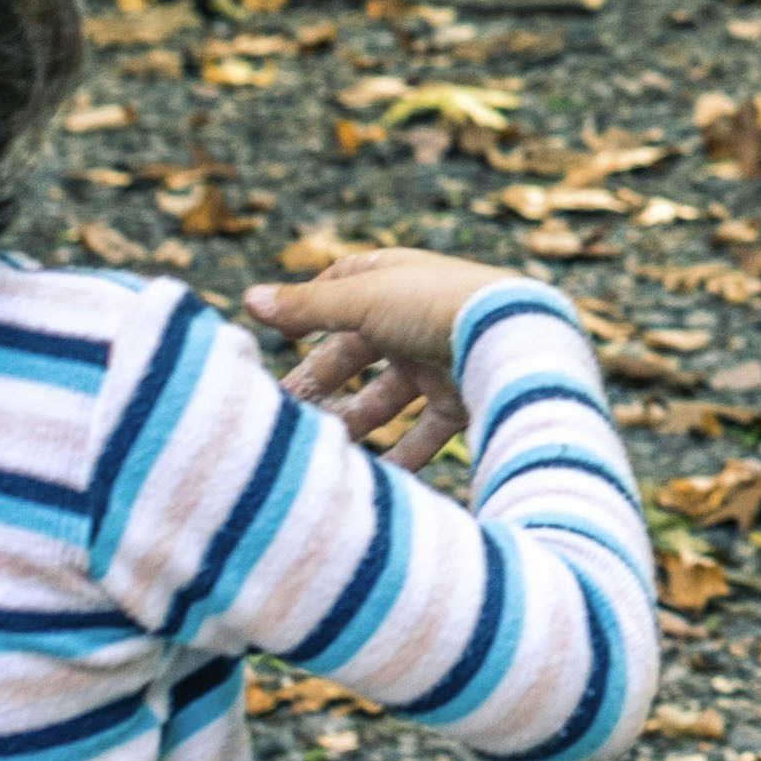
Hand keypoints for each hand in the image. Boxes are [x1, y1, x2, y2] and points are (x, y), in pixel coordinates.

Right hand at [242, 246, 505, 471]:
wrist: (513, 340)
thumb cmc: (434, 306)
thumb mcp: (361, 300)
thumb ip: (305, 307)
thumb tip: (247, 298)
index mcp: (393, 280)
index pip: (341, 288)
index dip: (309, 311)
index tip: (279, 337)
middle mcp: (414, 318)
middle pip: (356, 352)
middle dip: (321, 381)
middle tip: (285, 414)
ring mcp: (438, 361)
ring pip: (385, 398)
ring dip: (353, 423)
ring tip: (321, 452)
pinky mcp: (460, 401)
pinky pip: (423, 434)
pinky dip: (400, 456)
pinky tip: (372, 480)